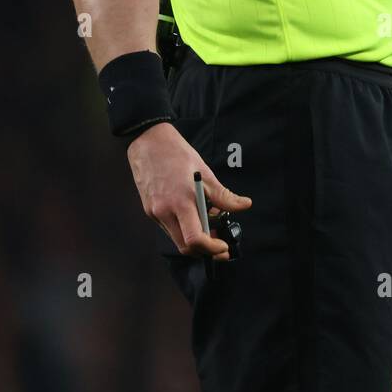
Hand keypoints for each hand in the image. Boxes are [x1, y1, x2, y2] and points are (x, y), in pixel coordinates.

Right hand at [127, 123, 251, 259]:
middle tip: (219, 243)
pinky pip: (168, 228)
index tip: (222, 246)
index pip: (195, 239)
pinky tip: (193, 215)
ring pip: (176, 239)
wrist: (148, 141)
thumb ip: (223, 195)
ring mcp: (155, 212)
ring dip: (194, 239)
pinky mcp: (149, 210)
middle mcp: (165, 211)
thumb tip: (243, 205)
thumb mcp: (205, 172)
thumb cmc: (176, 153)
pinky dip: (183, 228)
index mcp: (181, 201)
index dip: (211, 248)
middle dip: (204, 250)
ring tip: (209, 224)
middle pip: (185, 247)